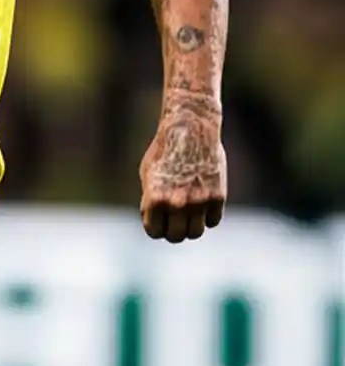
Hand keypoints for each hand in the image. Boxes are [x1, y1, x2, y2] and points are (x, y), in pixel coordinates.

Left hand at [139, 96, 226, 242]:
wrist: (190, 129)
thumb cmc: (164, 151)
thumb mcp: (148, 175)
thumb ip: (151, 200)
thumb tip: (157, 222)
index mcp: (154, 199)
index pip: (154, 232)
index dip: (156, 228)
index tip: (159, 221)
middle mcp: (176, 204)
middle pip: (176, 236)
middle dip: (173, 231)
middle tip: (175, 221)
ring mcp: (198, 201)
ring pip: (196, 233)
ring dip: (191, 227)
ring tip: (189, 216)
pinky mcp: (217, 196)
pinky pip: (213, 221)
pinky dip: (208, 217)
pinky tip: (203, 205)